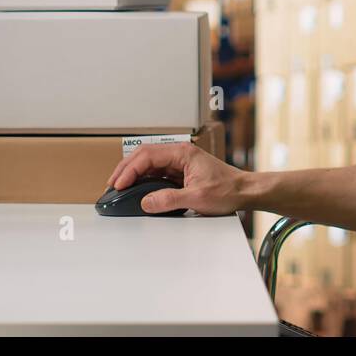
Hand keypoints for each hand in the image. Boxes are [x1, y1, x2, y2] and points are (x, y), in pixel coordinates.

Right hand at [105, 142, 247, 215]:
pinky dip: (142, 180)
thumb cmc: (228, 190)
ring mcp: (179, 163)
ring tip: (118, 187)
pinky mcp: (180, 173)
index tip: (119, 184)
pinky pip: (155, 173)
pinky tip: (134, 189)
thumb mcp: (197, 198)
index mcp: (183, 152)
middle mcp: (179, 154)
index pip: (147, 156)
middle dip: (125, 169)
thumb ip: (169, 200)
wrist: (245, 192)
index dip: (129, 170)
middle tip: (111, 185)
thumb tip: (145, 202)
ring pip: (148, 164)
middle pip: (143, 156)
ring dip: (132, 174)